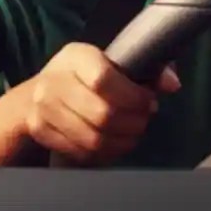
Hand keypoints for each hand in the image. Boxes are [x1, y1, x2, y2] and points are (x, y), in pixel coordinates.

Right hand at [24, 42, 180, 165]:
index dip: (132, 97)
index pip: (103, 80)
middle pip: (102, 115)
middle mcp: (53, 80)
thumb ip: (148, 69)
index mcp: (75, 57)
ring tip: (130, 133)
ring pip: (94, 139)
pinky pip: (81, 153)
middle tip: (142, 120)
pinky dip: (103, 154)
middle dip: (132, 123)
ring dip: (122, 142)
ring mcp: (43, 108)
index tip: (148, 101)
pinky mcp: (40, 131)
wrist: (38, 92)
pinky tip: (111, 143)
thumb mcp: (113, 62)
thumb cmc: (85, 76)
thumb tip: (171, 84)